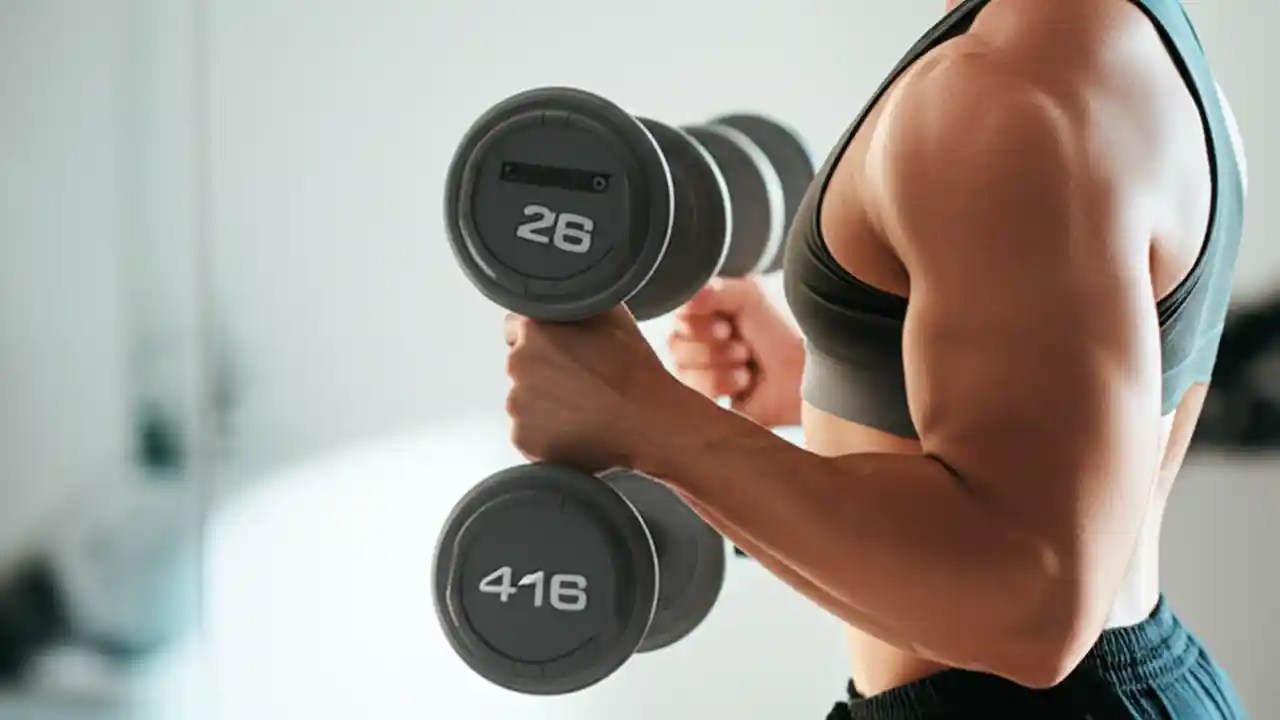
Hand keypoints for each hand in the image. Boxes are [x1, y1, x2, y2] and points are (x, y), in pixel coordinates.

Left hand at [504, 306, 689, 472]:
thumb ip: (577, 302)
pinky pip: (528, 431)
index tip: (559, 351)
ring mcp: (518, 405)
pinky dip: (545, 432)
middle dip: (541, 371)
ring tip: (579, 408)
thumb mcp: (612, 315)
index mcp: (534, 331)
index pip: (515, 328)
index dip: (541, 338)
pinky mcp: (524, 438)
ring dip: (542, 403)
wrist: (648, 423)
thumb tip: (569, 298)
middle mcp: (518, 365)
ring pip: (523, 400)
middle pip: (520, 365)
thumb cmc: (634, 370)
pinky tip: (574, 428)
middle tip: (576, 382)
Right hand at [668, 278, 804, 427]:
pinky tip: (743, 383)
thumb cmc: (784, 331)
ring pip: (681, 369)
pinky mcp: (708, 400)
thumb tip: (686, 299)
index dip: (696, 322)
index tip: (724, 325)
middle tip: (740, 347)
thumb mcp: (750, 296)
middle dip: (710, 347)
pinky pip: (690, 393)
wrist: (805, 372)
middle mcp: (702, 342)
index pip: (677, 316)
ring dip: (717, 367)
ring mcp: (704, 372)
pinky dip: (717, 385)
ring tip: (746, 367)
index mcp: (709, 313)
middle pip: (674, 344)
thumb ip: (713, 290)